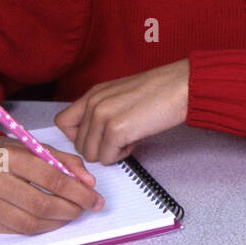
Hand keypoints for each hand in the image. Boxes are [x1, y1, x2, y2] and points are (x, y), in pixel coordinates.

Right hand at [0, 136, 103, 233]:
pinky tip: (47, 219)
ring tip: (69, 214)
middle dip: (71, 210)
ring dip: (57, 222)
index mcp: (7, 156)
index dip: (79, 192)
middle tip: (85, 208)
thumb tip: (89, 182)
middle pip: (42, 205)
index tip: (95, 199)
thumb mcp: (29, 146)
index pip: (52, 179)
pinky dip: (37, 227)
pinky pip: (15, 231)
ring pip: (29, 224)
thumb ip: (62, 161)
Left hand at [54, 58, 189, 164]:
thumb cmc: (160, 91)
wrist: (181, 86)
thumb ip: (103, 110)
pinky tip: (136, 140)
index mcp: (93, 94)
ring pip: (91, 154)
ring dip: (111, 153)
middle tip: (122, 138)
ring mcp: (103, 116)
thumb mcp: (121, 95)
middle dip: (101, 148)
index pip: (63, 123)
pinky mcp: (116, 130)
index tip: (98, 138)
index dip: (79, 137)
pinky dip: (122, 156)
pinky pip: (107, 158)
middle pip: (79, 144)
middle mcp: (93, 103)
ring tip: (130, 138)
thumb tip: (96, 136)